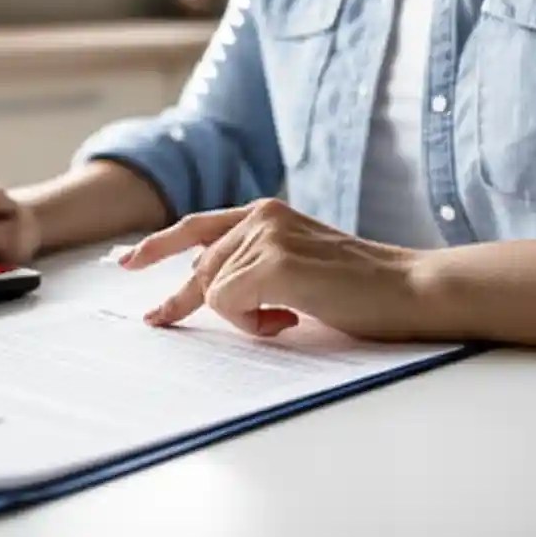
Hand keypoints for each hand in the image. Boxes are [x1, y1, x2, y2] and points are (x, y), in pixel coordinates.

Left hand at [118, 199, 425, 339]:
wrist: (411, 289)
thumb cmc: (361, 289)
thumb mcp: (297, 267)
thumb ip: (255, 266)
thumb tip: (206, 287)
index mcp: (266, 212)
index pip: (197, 228)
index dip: (157, 247)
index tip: (124, 262)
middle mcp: (261, 215)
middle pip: (201, 271)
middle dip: (188, 304)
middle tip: (162, 322)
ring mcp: (267, 234)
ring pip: (214, 292)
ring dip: (247, 318)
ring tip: (292, 315)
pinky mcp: (274, 261)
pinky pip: (230, 305)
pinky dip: (254, 323)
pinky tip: (293, 317)